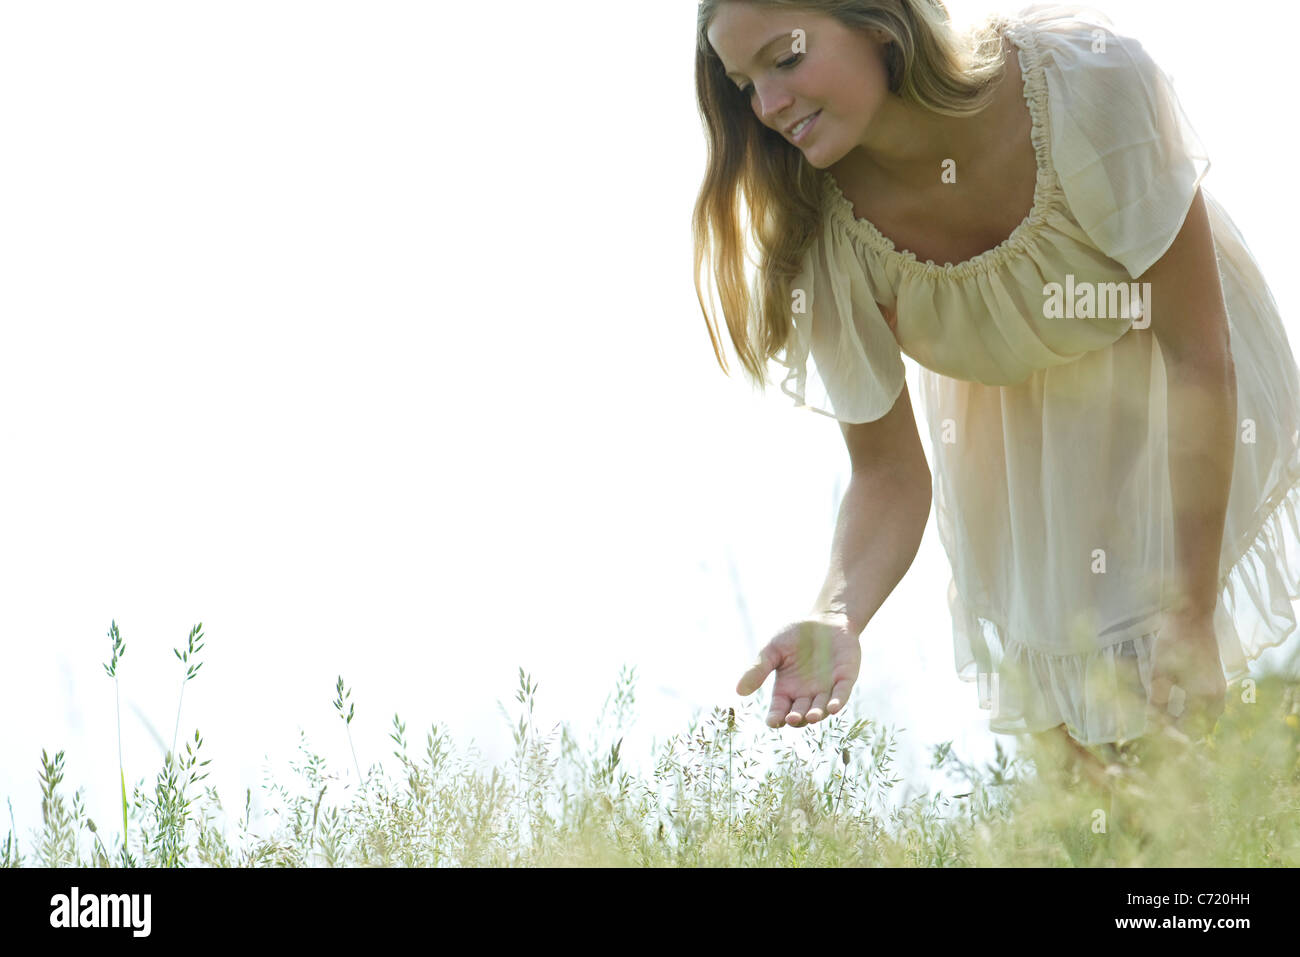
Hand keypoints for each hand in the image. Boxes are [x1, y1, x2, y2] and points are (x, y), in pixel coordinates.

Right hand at [736, 613, 861, 727]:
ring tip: (812, 716)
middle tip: (792, 718)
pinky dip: (838, 702)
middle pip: (800, 714)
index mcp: (786, 689)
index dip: (776, 718)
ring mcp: (826, 688)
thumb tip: (738, 691)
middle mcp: (805, 694)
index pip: (780, 710)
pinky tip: (833, 707)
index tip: (773, 721)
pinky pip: (841, 694)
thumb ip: (758, 669)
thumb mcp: (773, 650)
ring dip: (817, 714)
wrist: (825, 619)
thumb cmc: (796, 635)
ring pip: (821, 708)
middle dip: (797, 719)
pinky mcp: (844, 679)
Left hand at [1148, 608, 1225, 738]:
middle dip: (1181, 732)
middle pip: (1201, 727)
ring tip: (1163, 718)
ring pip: (1205, 717)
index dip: (1171, 736)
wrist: (1192, 616)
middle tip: (1157, 729)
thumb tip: (1152, 725)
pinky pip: (1207, 704)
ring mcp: (1219, 688)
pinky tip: (1174, 704)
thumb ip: (1158, 702)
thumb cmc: (1173, 643)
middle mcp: (1217, 697)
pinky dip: (1192, 710)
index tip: (1152, 735)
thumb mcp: (1160, 674)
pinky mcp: (1216, 680)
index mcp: (1206, 698)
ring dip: (1187, 721)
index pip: (1189, 731)